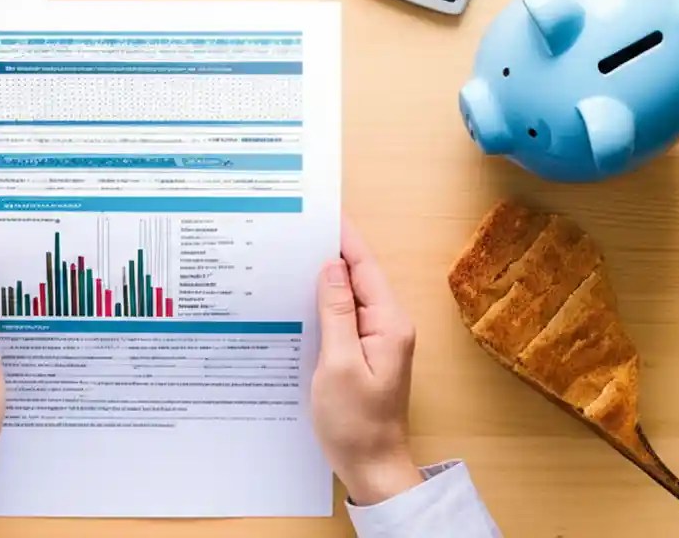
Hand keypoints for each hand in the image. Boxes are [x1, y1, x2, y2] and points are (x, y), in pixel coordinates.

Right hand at [311, 220, 423, 505]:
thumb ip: (335, 312)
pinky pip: (342, 318)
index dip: (343, 238)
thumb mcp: (339, 363)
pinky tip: (298, 301)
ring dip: (322, 280)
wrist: (371, 467)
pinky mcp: (363, 354)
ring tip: (289, 257)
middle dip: (328, 253)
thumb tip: (330, 267)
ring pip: (347, 297)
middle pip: (356, 277)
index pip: (364, 267)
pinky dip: (321, 306)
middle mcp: (388, 325)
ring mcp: (376, 340)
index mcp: (389, 322)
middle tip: (293, 231)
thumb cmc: (356, 423)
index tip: (320, 212)